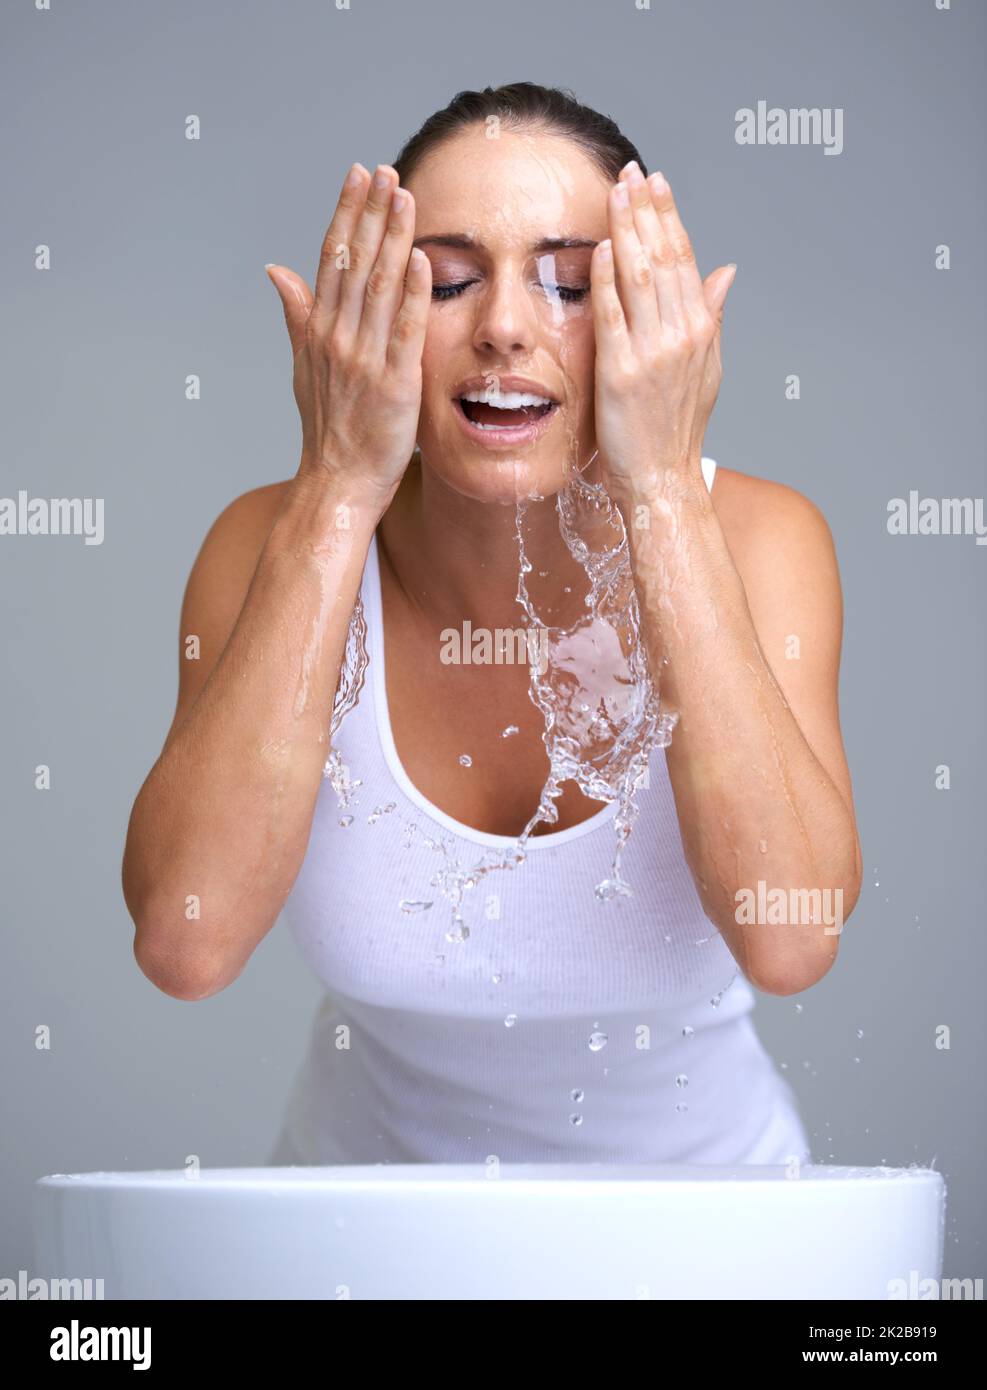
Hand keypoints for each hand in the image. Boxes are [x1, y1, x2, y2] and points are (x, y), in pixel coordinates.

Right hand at [265, 163, 430, 507]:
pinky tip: (420, 260)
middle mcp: (337, 337)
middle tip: (385, 170)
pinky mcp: (393, 383)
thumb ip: (296, 314)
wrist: (337, 481)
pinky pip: (404, 331)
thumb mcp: (303, 366)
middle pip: (354, 262)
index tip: (358, 176)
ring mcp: (363, 359)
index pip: (331, 257)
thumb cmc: (327, 429)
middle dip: (371, 212)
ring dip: (392, 239)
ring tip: (405, 197)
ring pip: (379, 287)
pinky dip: (412, 295)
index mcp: (318, 330)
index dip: (346, 213)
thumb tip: (276, 270)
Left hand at [589, 163, 735, 498]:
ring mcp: (652, 354)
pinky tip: (600, 249)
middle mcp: (681, 336)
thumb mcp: (708, 367)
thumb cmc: (677, 428)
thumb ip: (712, 314)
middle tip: (632, 171)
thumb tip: (726, 270)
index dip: (669, 216)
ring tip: (615, 193)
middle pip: (665, 258)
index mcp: (701, 330)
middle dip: (647, 210)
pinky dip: (606, 279)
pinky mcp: (620, 373)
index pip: (686, 258)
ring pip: (641, 277)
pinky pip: (613, 315)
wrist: (662, 478)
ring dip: (627, 231)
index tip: (656, 182)